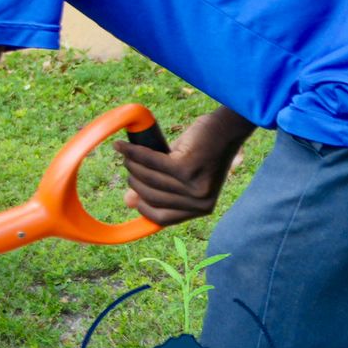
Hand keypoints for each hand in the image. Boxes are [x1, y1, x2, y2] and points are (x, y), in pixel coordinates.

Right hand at [114, 112, 252, 226]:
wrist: (226, 129)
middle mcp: (201, 201)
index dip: (142, 207)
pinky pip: (150, 161)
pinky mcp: (187, 167)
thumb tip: (129, 203)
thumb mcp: (178, 174)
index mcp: (202, 208)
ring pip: (148, 177)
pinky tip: (121, 146)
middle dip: (134, 179)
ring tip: (126, 153)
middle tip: (128, 163)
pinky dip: (133, 152)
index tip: (132, 194)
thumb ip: (158, 189)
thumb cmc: (201, 151)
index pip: (161, 218)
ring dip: (131, 163)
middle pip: (151, 196)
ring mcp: (195, 185)